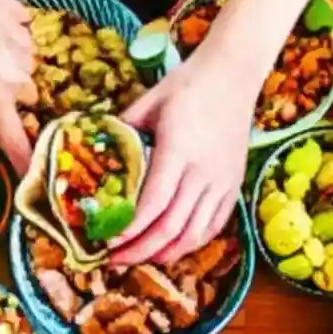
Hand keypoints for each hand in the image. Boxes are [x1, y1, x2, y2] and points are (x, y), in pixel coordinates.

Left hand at [0, 0, 35, 172]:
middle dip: (9, 96)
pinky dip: (6, 34)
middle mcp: (18, 78)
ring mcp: (25, 45)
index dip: (22, 158)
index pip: (15, 140)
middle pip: (24, 98)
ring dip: (7, 64)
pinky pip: (20, 34)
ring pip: (23, 65)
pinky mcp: (22, 16)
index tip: (29, 171)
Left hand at [110, 56, 249, 264]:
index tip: (106, 241)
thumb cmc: (187, 85)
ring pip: (194, 234)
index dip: (129, 229)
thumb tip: (98, 156)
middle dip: (140, 250)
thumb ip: (123, 131)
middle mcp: (204, 172)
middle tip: (115, 259)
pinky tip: (171, 248)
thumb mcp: (148, 102)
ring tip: (140, 258)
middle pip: (172, 227)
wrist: (234, 74)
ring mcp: (222, 182)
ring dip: (165, 253)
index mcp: (179, 150)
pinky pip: (213, 226)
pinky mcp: (233, 186)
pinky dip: (191, 244)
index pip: (153, 203)